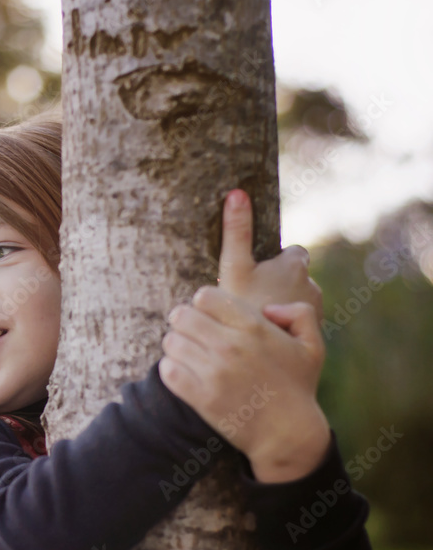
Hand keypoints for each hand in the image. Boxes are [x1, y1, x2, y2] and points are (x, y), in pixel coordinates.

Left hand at [159, 287, 331, 482]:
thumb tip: (267, 309)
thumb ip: (299, 313)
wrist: (288, 435)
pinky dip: (170, 369)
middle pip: (181, 316)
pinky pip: (167, 370)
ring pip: (171, 342)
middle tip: (192, 334)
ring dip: (177, 346)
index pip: (204, 296)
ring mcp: (214, 372)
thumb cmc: (298, 387)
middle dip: (184, 322)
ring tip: (189, 355)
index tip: (207, 316)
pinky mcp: (201, 397)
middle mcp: (231, 345)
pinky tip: (183, 372)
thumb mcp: (312, 345)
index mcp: (253, 326)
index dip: (202, 304)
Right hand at [216, 189, 322, 325]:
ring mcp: (316, 312)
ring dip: (284, 304)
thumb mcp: (233, 266)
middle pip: (297, 277)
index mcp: (295, 265)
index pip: (293, 253)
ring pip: (299, 300)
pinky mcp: (313, 335)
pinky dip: (288, 325)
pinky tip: (269, 334)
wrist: (257, 357)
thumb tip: (236, 192)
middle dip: (280, 283)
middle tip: (254, 298)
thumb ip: (236, 230)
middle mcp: (313, 286)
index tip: (258, 274)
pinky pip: (300, 323)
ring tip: (260, 317)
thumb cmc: (242, 307)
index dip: (276, 261)